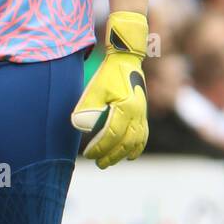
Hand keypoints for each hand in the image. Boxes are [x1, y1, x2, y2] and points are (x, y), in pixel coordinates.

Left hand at [71, 11, 148, 168]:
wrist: (126, 60)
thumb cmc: (107, 74)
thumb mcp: (94, 89)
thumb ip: (87, 108)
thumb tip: (79, 127)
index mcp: (125, 107)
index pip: (112, 135)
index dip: (100, 147)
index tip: (88, 154)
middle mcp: (138, 112)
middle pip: (126, 142)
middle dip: (111, 155)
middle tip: (98, 163)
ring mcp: (143, 113)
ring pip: (137, 141)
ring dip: (124, 154)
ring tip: (110, 161)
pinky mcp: (143, 113)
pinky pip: (144, 134)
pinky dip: (138, 147)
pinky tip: (131, 155)